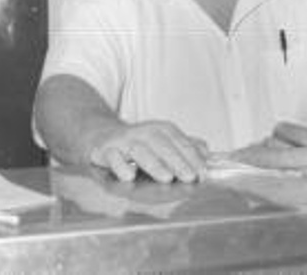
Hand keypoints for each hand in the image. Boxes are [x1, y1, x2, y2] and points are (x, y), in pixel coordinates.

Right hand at [88, 120, 209, 183]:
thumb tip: (206, 152)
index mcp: (162, 129)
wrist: (100, 135)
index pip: (181, 143)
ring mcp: (124, 140)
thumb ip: (185, 147)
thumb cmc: (138, 144)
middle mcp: (144, 132)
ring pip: (140, 151)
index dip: (193, 159)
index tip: (202, 174)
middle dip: (178, 162)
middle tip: (189, 178)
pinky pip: (113, 158)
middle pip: (163, 146)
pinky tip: (130, 176)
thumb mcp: (163, 141)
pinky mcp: (105, 150)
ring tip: (167, 178)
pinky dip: (121, 166)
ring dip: (154, 164)